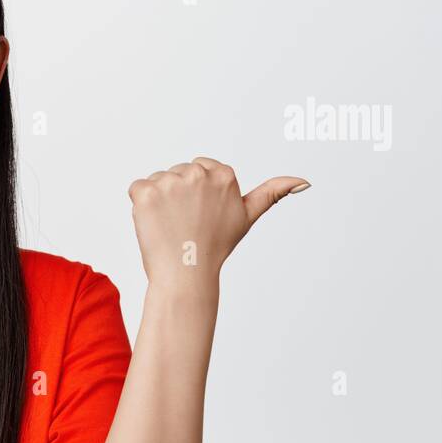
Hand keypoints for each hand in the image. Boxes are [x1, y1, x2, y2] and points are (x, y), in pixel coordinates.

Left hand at [127, 157, 309, 290]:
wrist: (187, 274)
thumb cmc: (216, 246)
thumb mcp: (247, 216)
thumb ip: (273, 193)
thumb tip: (305, 182)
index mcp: (224, 174)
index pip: (199, 168)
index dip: (197, 194)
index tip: (202, 214)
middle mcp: (198, 173)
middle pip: (178, 172)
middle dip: (178, 195)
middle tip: (187, 223)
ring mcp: (171, 182)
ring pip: (158, 181)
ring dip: (159, 201)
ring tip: (172, 225)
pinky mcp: (146, 192)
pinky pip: (137, 188)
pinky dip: (140, 206)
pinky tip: (155, 223)